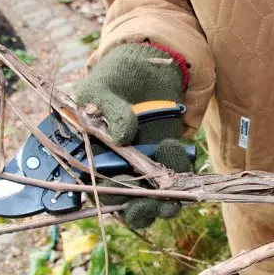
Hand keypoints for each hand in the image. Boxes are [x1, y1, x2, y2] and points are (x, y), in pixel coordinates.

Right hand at [74, 44, 191, 227]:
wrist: (144, 65)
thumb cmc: (111, 79)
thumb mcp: (98, 90)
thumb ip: (108, 111)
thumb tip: (123, 136)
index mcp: (94, 163)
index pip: (101, 194)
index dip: (113, 199)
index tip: (125, 195)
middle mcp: (120, 171)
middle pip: (131, 207)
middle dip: (144, 210)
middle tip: (154, 201)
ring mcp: (147, 166)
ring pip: (158, 199)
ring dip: (167, 198)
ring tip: (171, 180)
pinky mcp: (171, 157)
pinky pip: (178, 175)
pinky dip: (180, 169)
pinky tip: (173, 146)